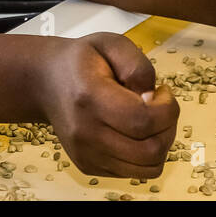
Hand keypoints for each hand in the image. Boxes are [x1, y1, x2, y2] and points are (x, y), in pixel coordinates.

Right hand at [36, 32, 179, 179]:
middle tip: (160, 106)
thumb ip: (138, 66)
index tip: (162, 92)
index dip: (167, 109)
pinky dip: (145, 155)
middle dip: (168, 127)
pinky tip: (134, 131)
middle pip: (150, 150)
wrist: (46, 82)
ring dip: (160, 144)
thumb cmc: (81, 61)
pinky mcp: (88, 166)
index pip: (143, 121)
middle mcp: (85, 132)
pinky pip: (135, 173)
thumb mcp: (111, 43)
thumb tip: (151, 98)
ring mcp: (86, 154)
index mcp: (89, 97)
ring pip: (147, 168)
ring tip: (150, 120)